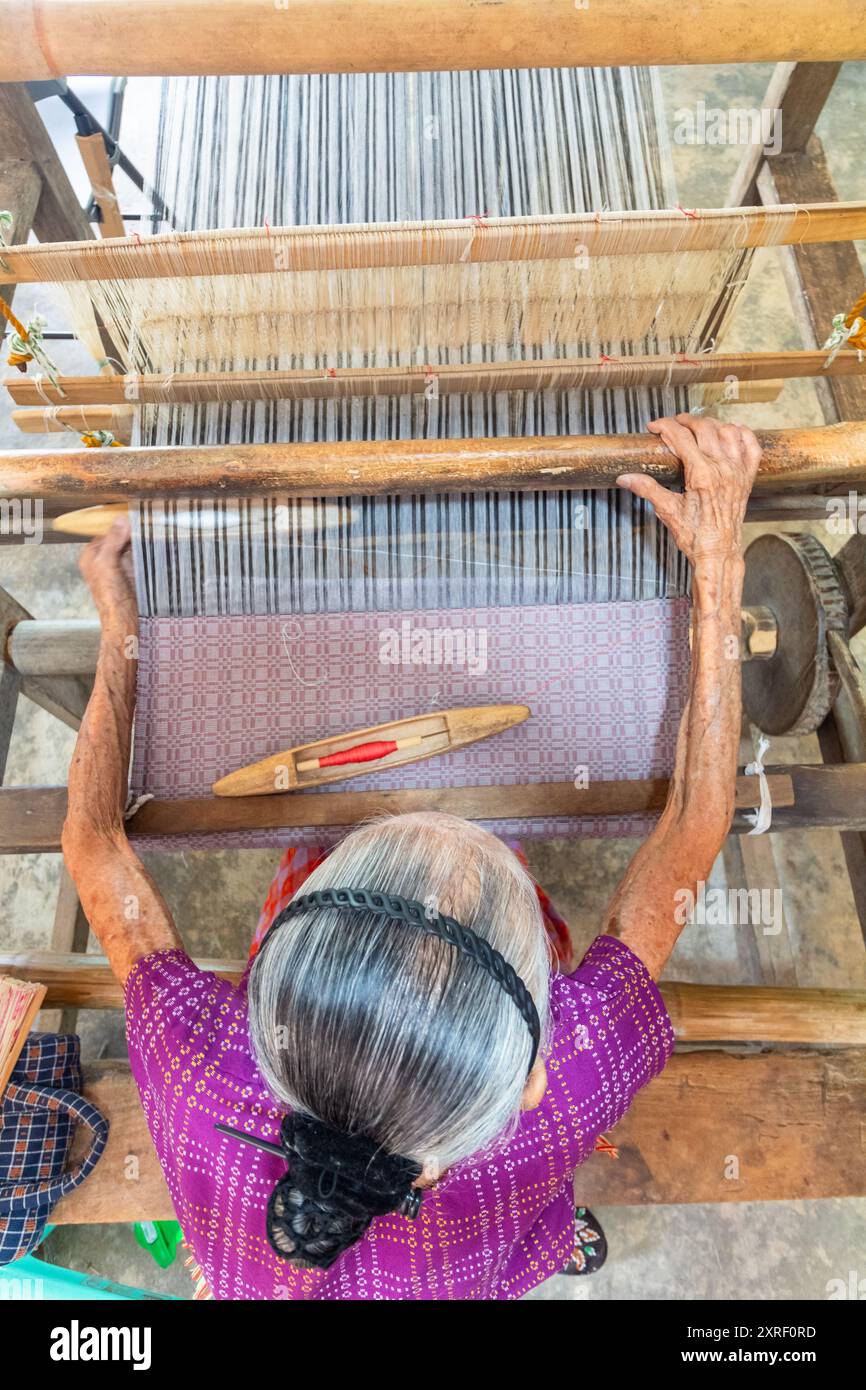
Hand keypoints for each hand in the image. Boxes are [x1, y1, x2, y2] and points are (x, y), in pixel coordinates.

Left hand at [80, 517, 137, 627]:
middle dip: (129, 534)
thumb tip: (120, 521)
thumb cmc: (111, 597)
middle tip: (143, 527)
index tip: (133, 520)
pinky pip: (136, 558)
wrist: (124, 619)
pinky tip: (150, 550)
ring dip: (138, 543)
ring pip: (128, 548)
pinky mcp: (129, 575)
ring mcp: (116, 568)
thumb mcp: (108, 563)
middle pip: (117, 539)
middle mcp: (102, 561)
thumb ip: (113, 540)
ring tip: (148, 536)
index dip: (119, 527)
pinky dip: (143, 553)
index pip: (106, 532)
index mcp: (91, 556)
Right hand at [616, 414, 761, 565]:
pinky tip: (730, 432)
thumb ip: (646, 489)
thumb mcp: (667, 511)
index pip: (681, 437)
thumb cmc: (694, 535)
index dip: (664, 426)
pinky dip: (742, 433)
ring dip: (712, 424)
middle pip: (705, 428)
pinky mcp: (747, 477)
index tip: (654, 427)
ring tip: (698, 427)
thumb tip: (625, 477)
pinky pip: (751, 446)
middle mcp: (723, 468)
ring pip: (728, 431)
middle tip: (673, 424)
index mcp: (702, 475)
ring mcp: (738, 471)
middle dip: (686, 421)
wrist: (718, 552)